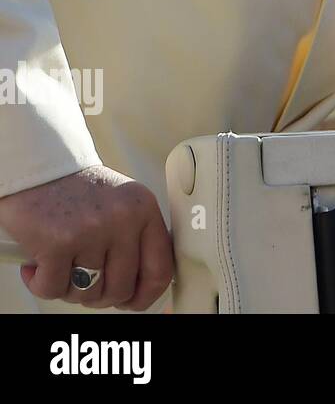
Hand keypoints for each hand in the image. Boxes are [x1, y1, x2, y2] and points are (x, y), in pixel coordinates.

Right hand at [0, 165, 173, 309]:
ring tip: (60, 268)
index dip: (145, 296)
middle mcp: (124, 219)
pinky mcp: (58, 241)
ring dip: (69, 290)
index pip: (160, 269)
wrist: (39, 169)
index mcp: (145, 210)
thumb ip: (135, 239)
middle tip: (82, 282)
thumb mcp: (122, 206)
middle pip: (120, 288)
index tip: (131, 303)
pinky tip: (36, 266)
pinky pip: (53, 289)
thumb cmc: (78, 192)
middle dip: (99, 296)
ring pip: (87, 293)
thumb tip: (142, 288)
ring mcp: (92, 230)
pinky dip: (40, 284)